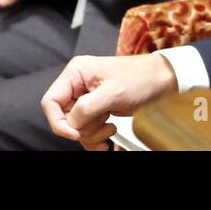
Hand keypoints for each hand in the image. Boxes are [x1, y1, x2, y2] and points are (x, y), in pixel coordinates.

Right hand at [41, 54, 178, 149]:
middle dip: (82, 129)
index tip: (75, 133)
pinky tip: (108, 134)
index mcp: (76, 73)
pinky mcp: (96, 109)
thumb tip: (71, 123)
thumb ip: (87, 108)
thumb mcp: (112, 93)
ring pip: (75, 127)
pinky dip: (95, 136)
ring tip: (110, 128)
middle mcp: (77, 85)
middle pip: (64, 117)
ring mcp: (86, 98)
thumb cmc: (140, 78)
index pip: (51, 102)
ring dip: (92, 134)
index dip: (58, 121)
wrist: (160, 81)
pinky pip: (86, 129)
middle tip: (102, 126)